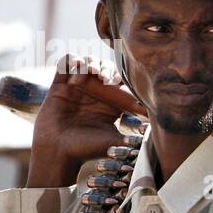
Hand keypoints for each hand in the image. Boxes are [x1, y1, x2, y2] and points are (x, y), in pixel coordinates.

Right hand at [26, 55, 143, 187]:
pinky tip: (77, 69)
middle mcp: (95, 93)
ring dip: (92, 63)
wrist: (58, 152)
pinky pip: (65, 63)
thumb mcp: (114, 140)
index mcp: (111, 103)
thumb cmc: (86, 149)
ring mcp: (77, 87)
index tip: (120, 83)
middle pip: (106, 68)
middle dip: (108, 68)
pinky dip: (72, 60)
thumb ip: (133, 135)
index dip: (123, 77)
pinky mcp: (59, 84)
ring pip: (88, 62)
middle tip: (107, 79)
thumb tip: (154, 133)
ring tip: (93, 73)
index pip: (121, 81)